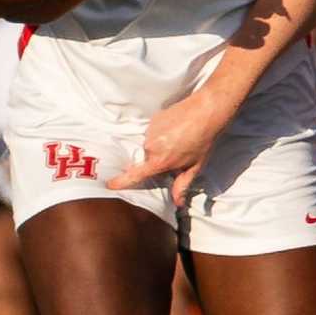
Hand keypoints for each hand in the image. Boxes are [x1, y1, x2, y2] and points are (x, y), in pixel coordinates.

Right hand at [106, 89, 234, 205]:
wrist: (206, 112)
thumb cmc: (203, 140)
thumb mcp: (195, 166)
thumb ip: (182, 185)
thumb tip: (178, 202)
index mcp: (159, 161)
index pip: (135, 175)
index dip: (121, 181)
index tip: (109, 185)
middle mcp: (150, 147)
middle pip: (147, 159)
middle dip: (157, 160)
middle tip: (176, 153)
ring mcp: (149, 132)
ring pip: (150, 145)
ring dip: (160, 146)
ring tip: (178, 140)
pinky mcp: (152, 120)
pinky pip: (152, 132)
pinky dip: (161, 133)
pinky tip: (175, 130)